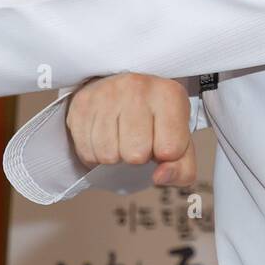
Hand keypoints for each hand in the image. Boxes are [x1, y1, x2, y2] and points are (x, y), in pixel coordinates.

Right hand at [66, 73, 196, 187]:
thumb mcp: (180, 143)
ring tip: (120, 139)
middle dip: (138, 157)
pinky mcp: (83, 103)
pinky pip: (87, 151)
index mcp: (170, 95)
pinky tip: (104, 138)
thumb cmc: (155, 121)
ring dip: (115, 156)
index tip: (161, 141)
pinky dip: (95, 153)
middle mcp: (138, 87)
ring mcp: (107, 93)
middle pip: (136, 155)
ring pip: (108, 155)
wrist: (124, 92)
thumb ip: (182, 169)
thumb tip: (159, 177)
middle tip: (138, 140)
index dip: (164, 156)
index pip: (170, 150)